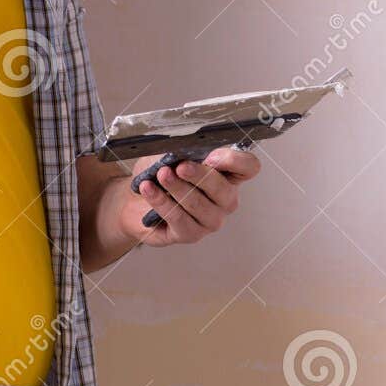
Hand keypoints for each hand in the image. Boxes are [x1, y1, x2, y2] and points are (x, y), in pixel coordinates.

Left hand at [121, 146, 261, 247]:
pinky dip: (161, 201)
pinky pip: (178, 218)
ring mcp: (211, 220)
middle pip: (223, 189)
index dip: (235, 161)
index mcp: (227, 175)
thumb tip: (182, 151)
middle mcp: (225, 200)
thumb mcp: (169, 155)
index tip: (211, 157)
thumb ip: (180, 152)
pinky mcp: (191, 234)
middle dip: (199, 175)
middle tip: (180, 167)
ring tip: (160, 175)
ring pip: (198, 204)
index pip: (249, 167)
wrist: (135, 200)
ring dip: (177, 187)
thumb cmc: (158, 175)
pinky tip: (149, 189)